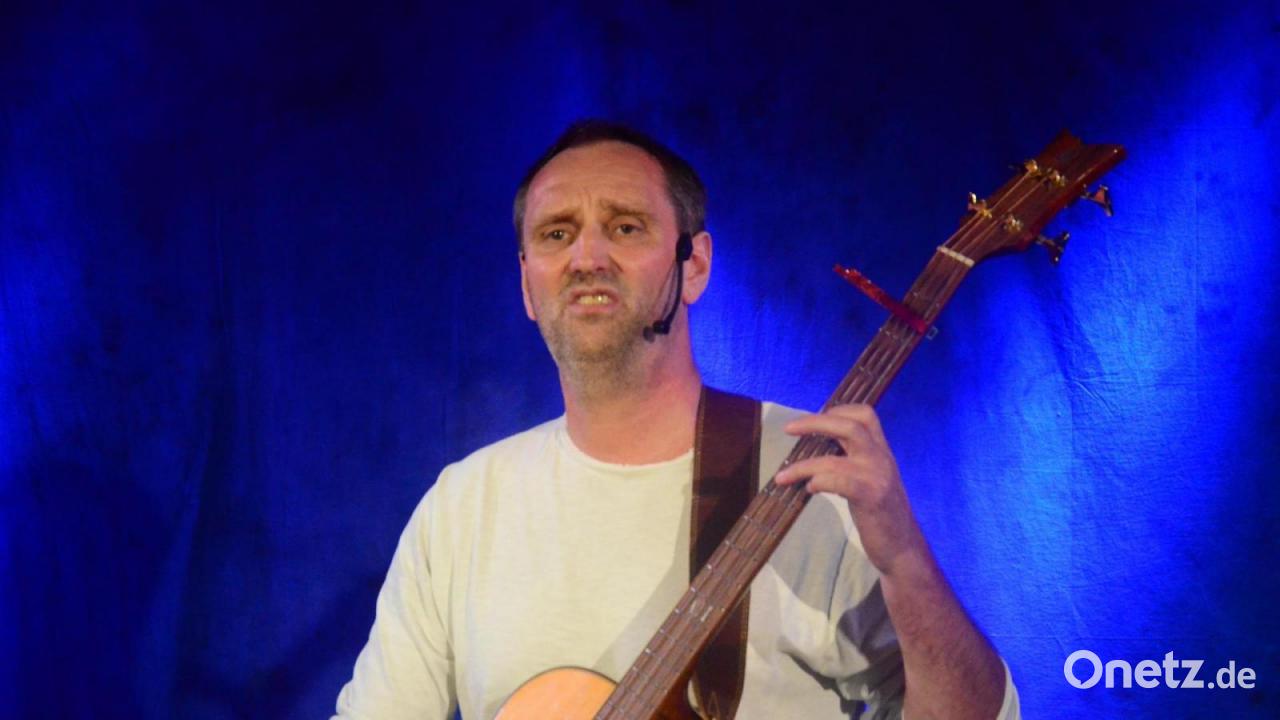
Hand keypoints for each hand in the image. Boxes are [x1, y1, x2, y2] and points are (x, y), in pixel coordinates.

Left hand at [774, 404, 927, 577]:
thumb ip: (853, 461)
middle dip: (815, 422)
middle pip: (849, 425)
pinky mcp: (871, 497)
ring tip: (782, 476)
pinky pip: (838, 480)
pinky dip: (818, 481)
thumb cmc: (881, 515)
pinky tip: (810, 489)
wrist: (904, 548)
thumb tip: (816, 450)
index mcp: (882, 451)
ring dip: (802, 465)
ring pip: (834, 458)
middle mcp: (882, 458)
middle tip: (788, 428)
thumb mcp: (871, 480)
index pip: (865, 414)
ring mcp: (878, 476)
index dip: (838, 410)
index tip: (814, 417)